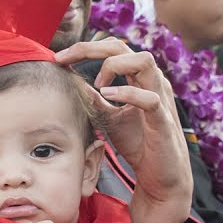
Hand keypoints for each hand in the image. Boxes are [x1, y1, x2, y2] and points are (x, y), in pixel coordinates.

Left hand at [54, 38, 188, 207]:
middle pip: (123, 46)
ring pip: (144, 60)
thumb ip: (95, 100)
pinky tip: (106, 96)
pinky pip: (150, 99)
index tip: (59, 59)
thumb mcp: (110, 118)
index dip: (85, 48)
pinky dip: (127, 93)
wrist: (160, 176)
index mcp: (140, 78)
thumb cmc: (139, 143)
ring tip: (97, 86)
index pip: (112, 49)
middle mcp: (152, 81)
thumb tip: (72, 83)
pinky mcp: (163, 121)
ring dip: (113, 66)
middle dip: (90, 48)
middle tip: (65, 59)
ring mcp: (160, 98)